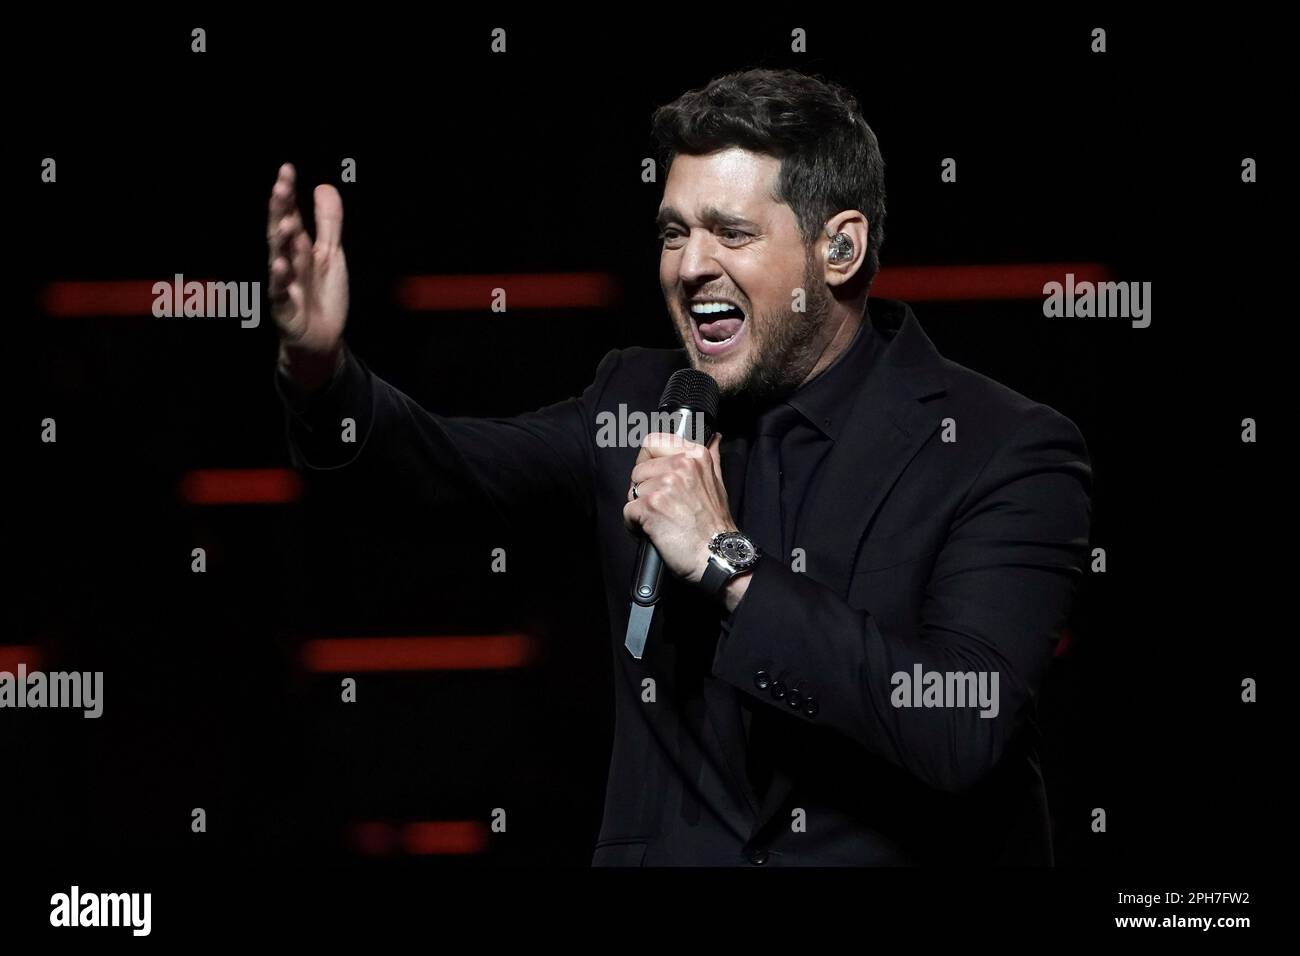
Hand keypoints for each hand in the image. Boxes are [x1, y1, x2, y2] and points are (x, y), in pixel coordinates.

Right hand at [267, 163, 348, 390]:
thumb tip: (323, 185)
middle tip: (281, 185)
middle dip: (281, 209)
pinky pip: (280, 292)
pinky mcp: (286, 309)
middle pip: (281, 231)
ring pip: (278, 259)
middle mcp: (287, 262)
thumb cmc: (321, 295)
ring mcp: (284, 285)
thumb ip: (328, 223)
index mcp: (298, 247)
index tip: (287, 169)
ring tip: (286, 222)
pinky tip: (280, 265)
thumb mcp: (330, 254)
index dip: (288, 194)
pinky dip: (279, 280)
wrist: (322, 339)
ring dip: (280, 241)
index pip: (290, 214)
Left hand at [623, 432, 734, 584]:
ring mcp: (664, 484)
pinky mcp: (651, 505)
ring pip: (632, 491)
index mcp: (695, 455)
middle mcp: (680, 465)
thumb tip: (712, 436)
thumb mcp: (717, 482)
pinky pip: (628, 511)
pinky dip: (635, 525)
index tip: (655, 478)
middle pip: (638, 470)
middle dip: (644, 490)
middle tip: (662, 507)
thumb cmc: (715, 524)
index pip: (653, 442)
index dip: (648, 463)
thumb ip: (710, 456)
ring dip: (640, 509)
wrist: (716, 554)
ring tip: (660, 520)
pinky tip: (653, 531)